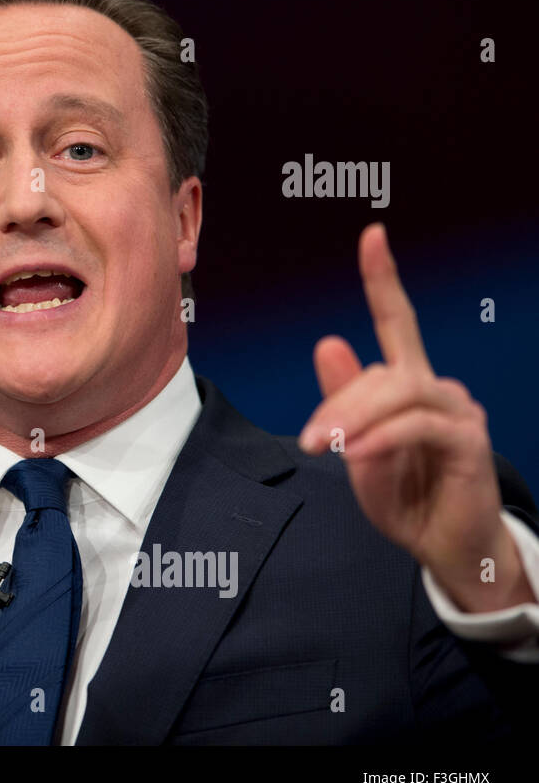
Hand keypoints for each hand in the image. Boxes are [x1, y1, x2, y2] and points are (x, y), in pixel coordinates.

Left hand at [298, 223, 533, 612]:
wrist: (441, 547)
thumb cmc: (402, 495)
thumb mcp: (357, 446)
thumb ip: (345, 400)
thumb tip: (329, 341)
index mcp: (408, 384)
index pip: (395, 321)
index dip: (384, 278)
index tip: (373, 236)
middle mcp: (437, 388)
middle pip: (385, 370)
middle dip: (341, 403)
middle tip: (312, 440)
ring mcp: (458, 411)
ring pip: (400, 392)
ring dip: (357, 419)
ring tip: (329, 447)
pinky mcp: (470, 441)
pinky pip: (419, 426)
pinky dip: (383, 437)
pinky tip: (360, 453)